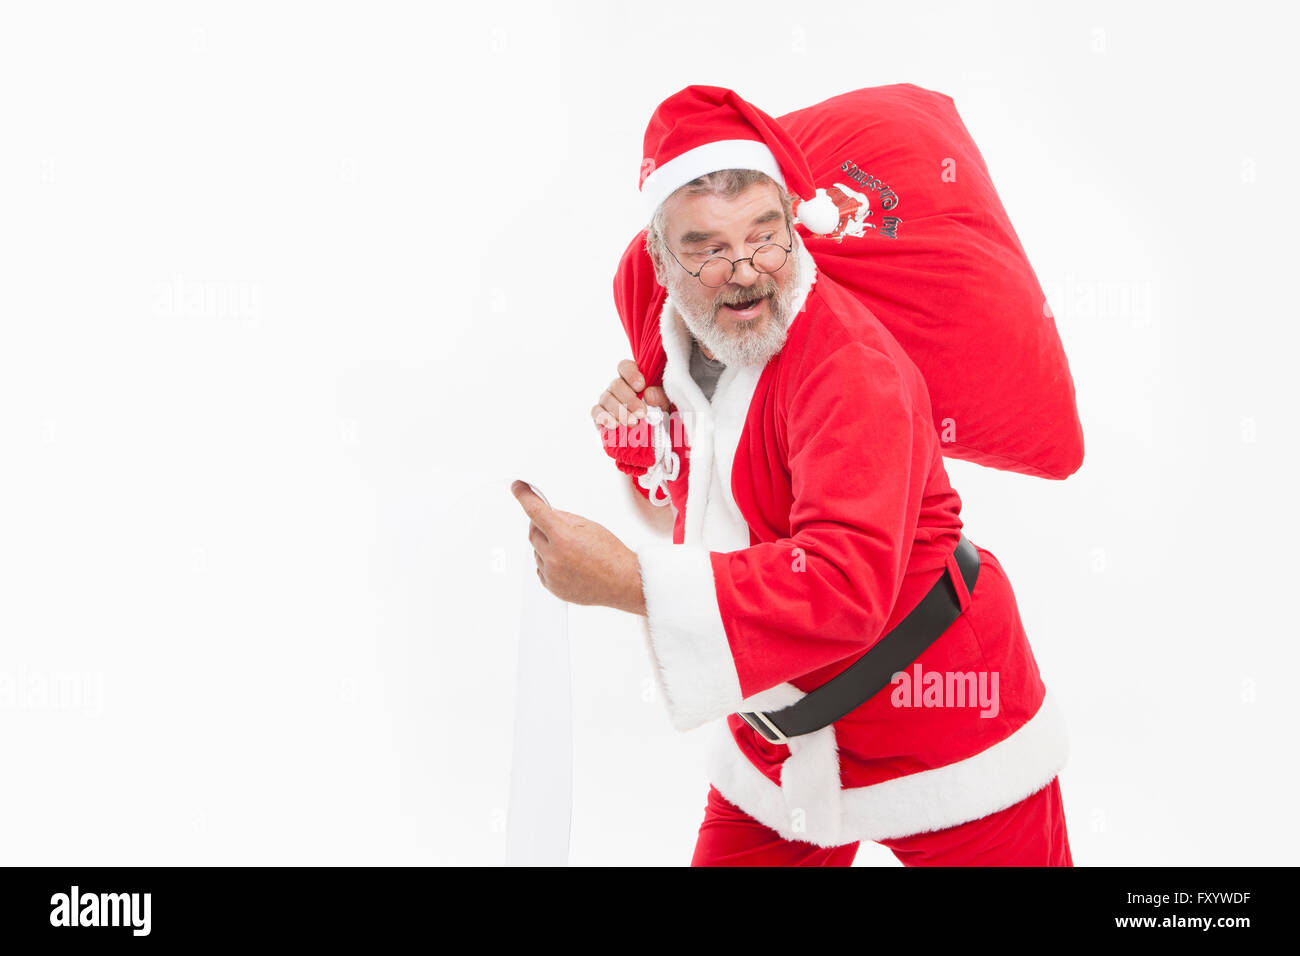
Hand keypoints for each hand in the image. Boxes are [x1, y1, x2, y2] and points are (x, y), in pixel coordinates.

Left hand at [510, 480, 645, 614]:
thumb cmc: (611, 555)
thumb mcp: (590, 526)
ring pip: (537, 552)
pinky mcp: (552, 587)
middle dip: (541, 526)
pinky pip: (541, 569)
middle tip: (557, 527)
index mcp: (563, 537)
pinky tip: (569, 563)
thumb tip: (548, 513)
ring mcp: (552, 574)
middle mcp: (553, 556)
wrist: (623, 582)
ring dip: (546, 546)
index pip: (535, 511)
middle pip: (533, 533)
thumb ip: (565, 518)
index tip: (517, 487)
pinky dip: (549, 562)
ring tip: (572, 552)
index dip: (524, 496)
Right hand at [590, 359, 669, 430]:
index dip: (631, 374)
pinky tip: (615, 425)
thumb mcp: (664, 405)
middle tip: (642, 413)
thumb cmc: (657, 415)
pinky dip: (605, 418)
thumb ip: (660, 397)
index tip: (641, 385)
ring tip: (633, 423)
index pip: (625, 367)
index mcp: (632, 379)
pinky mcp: (599, 415)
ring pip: (606, 399)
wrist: (651, 436)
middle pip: (616, 384)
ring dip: (620, 411)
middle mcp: (617, 387)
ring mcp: (606, 400)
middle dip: (629, 399)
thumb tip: (649, 394)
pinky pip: (596, 412)